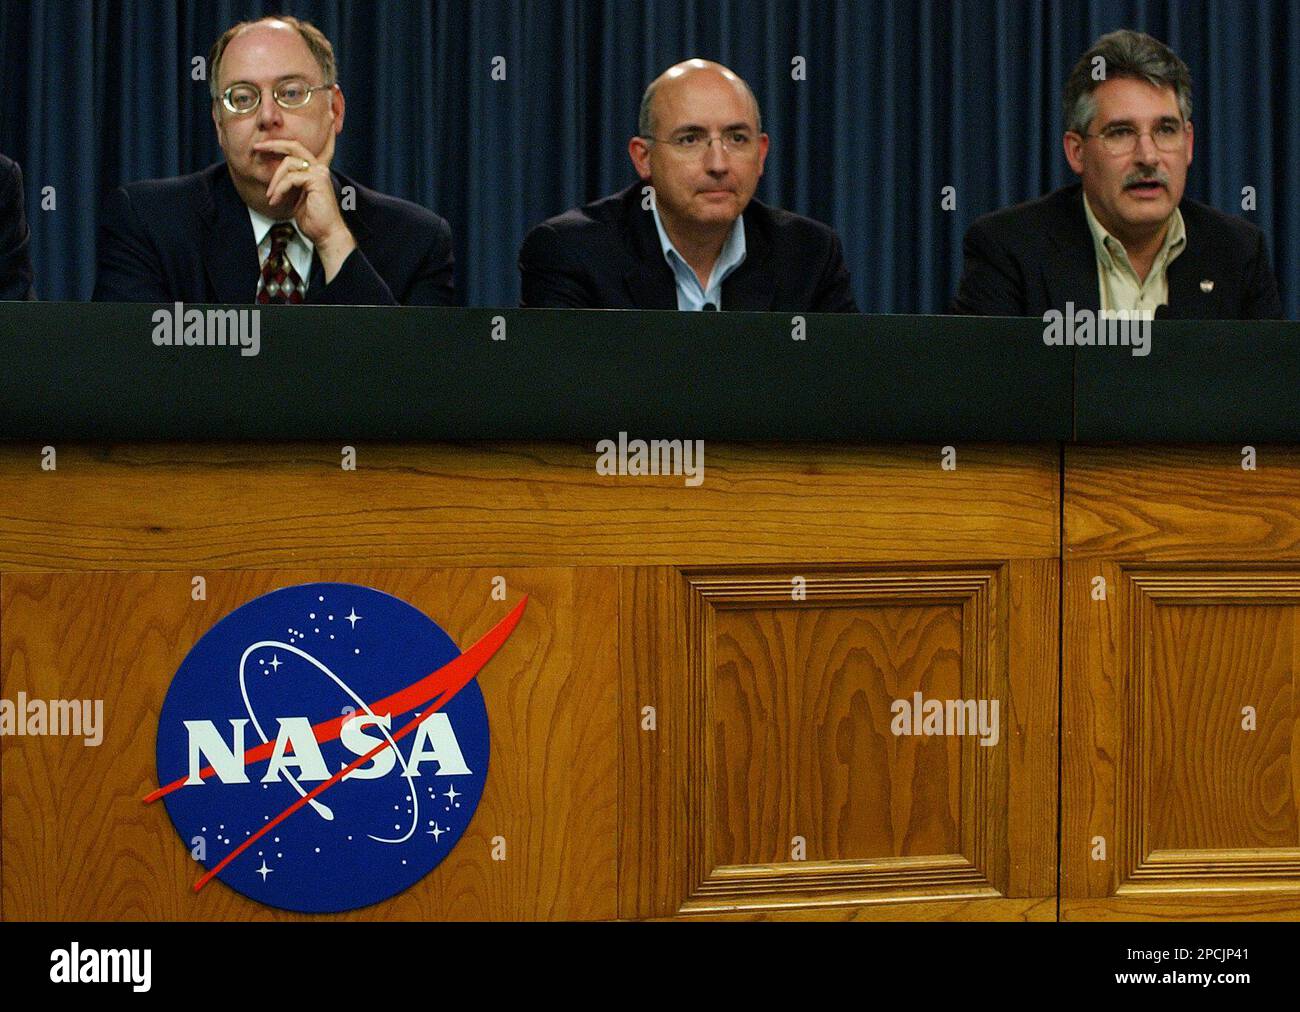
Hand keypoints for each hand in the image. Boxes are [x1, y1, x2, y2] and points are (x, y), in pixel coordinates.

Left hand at [254, 131, 355, 281]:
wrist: (326, 234)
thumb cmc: (313, 221)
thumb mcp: (296, 197)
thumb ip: (290, 184)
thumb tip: (275, 177)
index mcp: (315, 171)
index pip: (296, 150)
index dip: (278, 145)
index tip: (260, 148)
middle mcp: (319, 169)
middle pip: (293, 146)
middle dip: (273, 145)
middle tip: (256, 148)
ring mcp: (319, 173)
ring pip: (288, 164)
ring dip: (275, 181)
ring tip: (271, 197)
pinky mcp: (317, 180)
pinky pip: (290, 178)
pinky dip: (280, 189)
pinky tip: (276, 201)